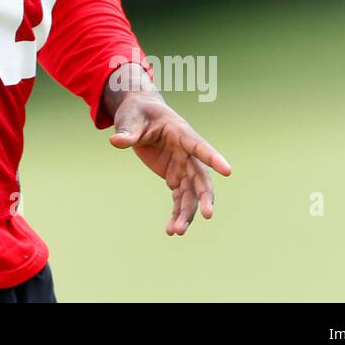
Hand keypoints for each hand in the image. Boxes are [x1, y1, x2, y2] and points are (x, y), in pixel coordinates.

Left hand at [108, 92, 231, 235]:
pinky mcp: (174, 176)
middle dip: (205, 196)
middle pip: (201, 177)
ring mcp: (182, 166)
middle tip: (208, 215)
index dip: (213, 158)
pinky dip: (177, 213)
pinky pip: (180, 198)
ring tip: (176, 232)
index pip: (199, 146)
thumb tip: (116, 141)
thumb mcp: (131, 119)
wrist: (140, 114)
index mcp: (180, 133)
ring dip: (187, 213)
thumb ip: (127, 132)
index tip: (228, 171)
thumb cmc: (138, 112)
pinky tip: (171, 230)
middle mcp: (186, 152)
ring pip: (191, 193)